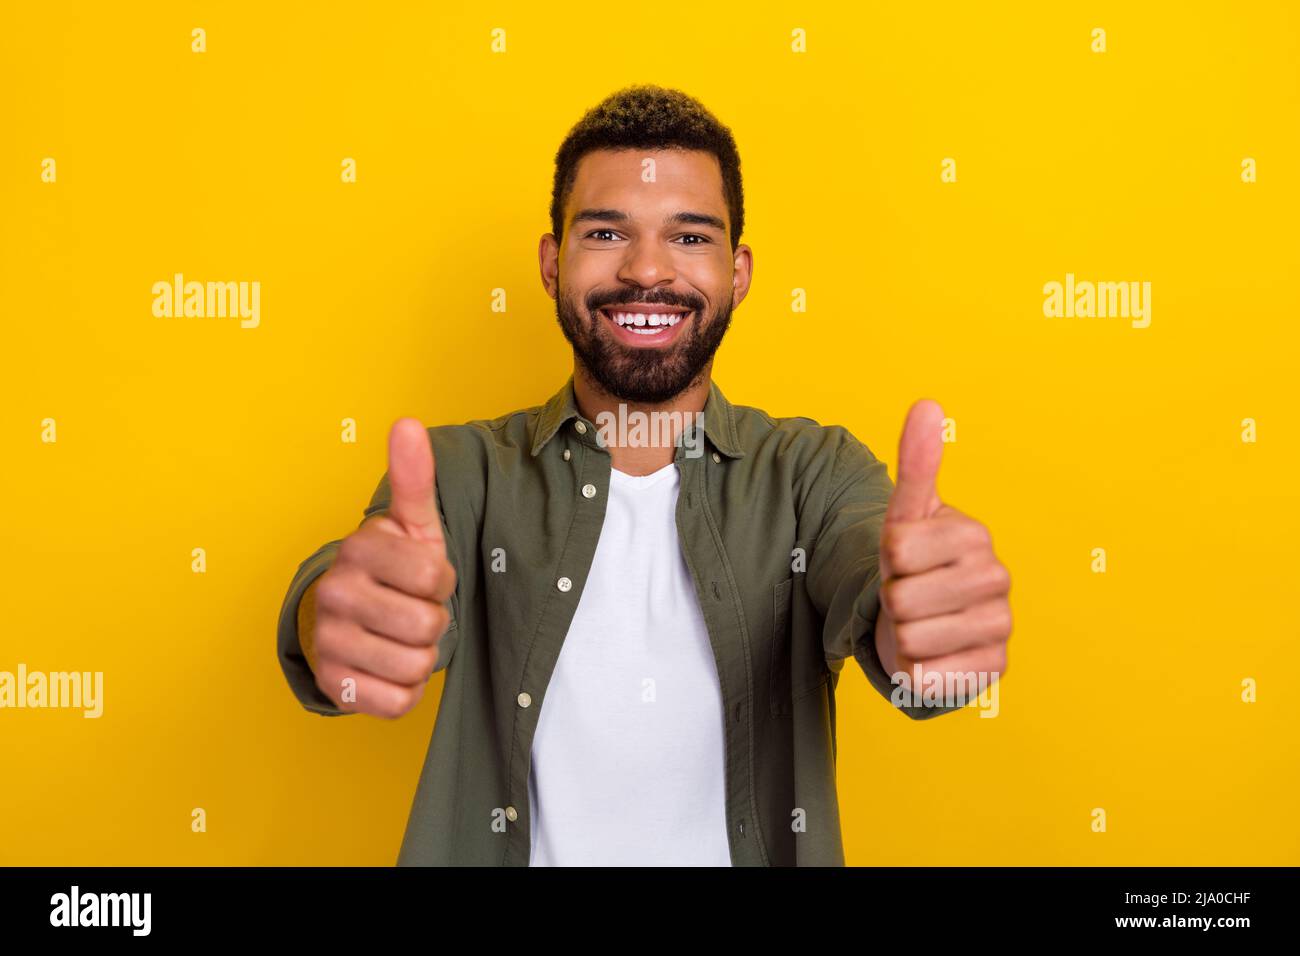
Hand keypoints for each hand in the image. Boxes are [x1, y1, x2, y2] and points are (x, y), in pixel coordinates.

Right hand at [311, 418, 457, 717]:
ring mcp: (330, 642)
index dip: (441, 582)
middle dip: (433, 622)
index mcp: (359, 549)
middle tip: (411, 610)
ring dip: (422, 657)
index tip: (423, 578)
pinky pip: (399, 701)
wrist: (354, 621)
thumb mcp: (411, 525)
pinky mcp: (334, 686)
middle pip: (428, 625)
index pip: (434, 577)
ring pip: (416, 665)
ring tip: (401, 637)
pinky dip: (407, 690)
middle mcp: (335, 593)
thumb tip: (407, 424)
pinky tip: (389, 667)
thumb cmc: (394, 570)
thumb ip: (413, 478)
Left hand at [874, 400, 1010, 706]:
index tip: (903, 560)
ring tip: (920, 623)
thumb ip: (917, 463)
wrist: (927, 620)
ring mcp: (1000, 627)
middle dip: (893, 600)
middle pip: (901, 597)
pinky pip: (929, 676)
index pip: (896, 548)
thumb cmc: (914, 564)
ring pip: (912, 639)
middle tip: (910, 596)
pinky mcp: (993, 671)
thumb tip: (927, 403)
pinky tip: (933, 655)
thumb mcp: (907, 515)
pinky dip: (916, 671)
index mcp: (975, 536)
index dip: (886, 559)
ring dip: (903, 636)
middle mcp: (997, 579)